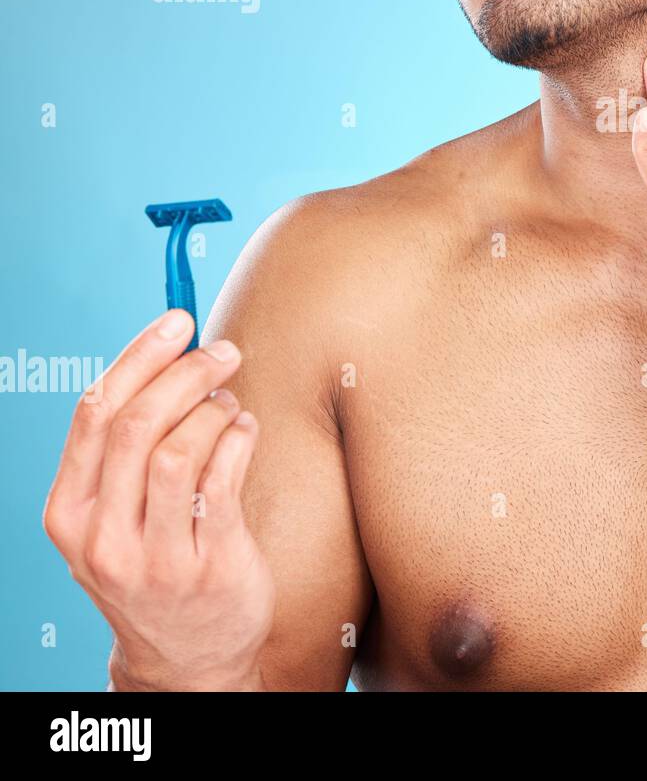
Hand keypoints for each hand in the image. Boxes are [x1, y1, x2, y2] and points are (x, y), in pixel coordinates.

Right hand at [42, 310, 274, 690]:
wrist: (187, 657)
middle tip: (223, 351)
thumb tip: (171, 350)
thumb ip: (128, 447)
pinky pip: (227, 478)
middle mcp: (104, 538)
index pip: (95, 414)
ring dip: (216, 409)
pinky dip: (241, 438)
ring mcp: (156, 557)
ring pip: (183, 448)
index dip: (139, 356)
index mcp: (70, 514)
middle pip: (139, 424)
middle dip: (187, 372)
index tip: (177, 321)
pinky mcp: (211, 565)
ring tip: (231, 403)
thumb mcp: (116, 515)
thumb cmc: (154, 560)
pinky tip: (245, 431)